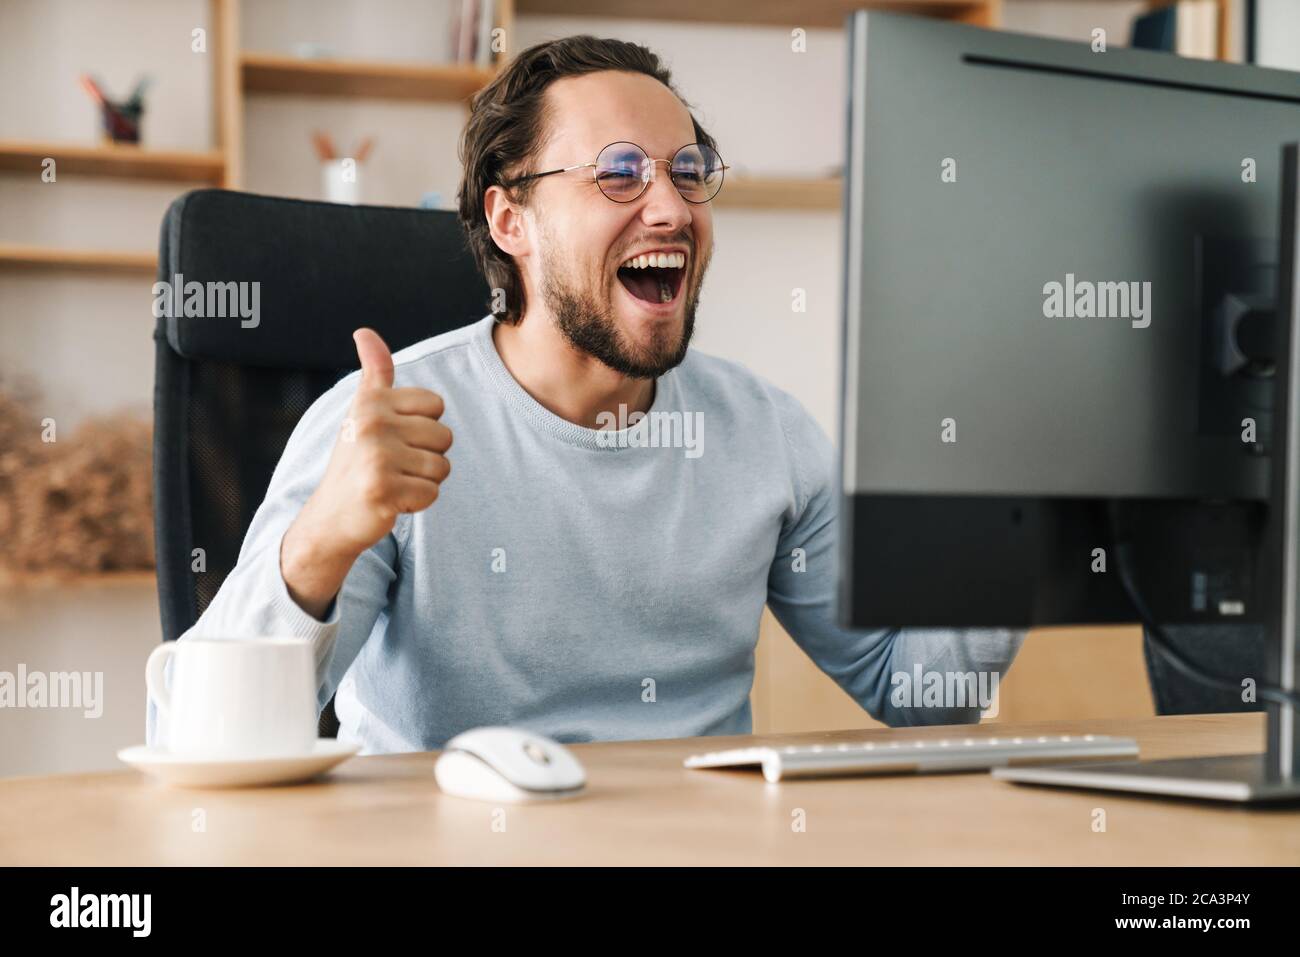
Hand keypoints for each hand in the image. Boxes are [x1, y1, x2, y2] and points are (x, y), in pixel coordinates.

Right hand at [280, 328, 451, 617]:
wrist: (331, 518)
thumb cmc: (355, 461)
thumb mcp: (362, 411)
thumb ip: (374, 372)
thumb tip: (365, 332)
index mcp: (371, 402)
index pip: (436, 405)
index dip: (423, 427)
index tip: (394, 438)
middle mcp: (372, 424)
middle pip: (444, 437)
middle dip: (426, 456)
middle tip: (392, 465)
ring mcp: (376, 458)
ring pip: (442, 467)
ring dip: (423, 481)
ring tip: (393, 482)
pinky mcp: (383, 490)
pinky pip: (432, 493)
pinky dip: (417, 503)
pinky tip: (392, 501)